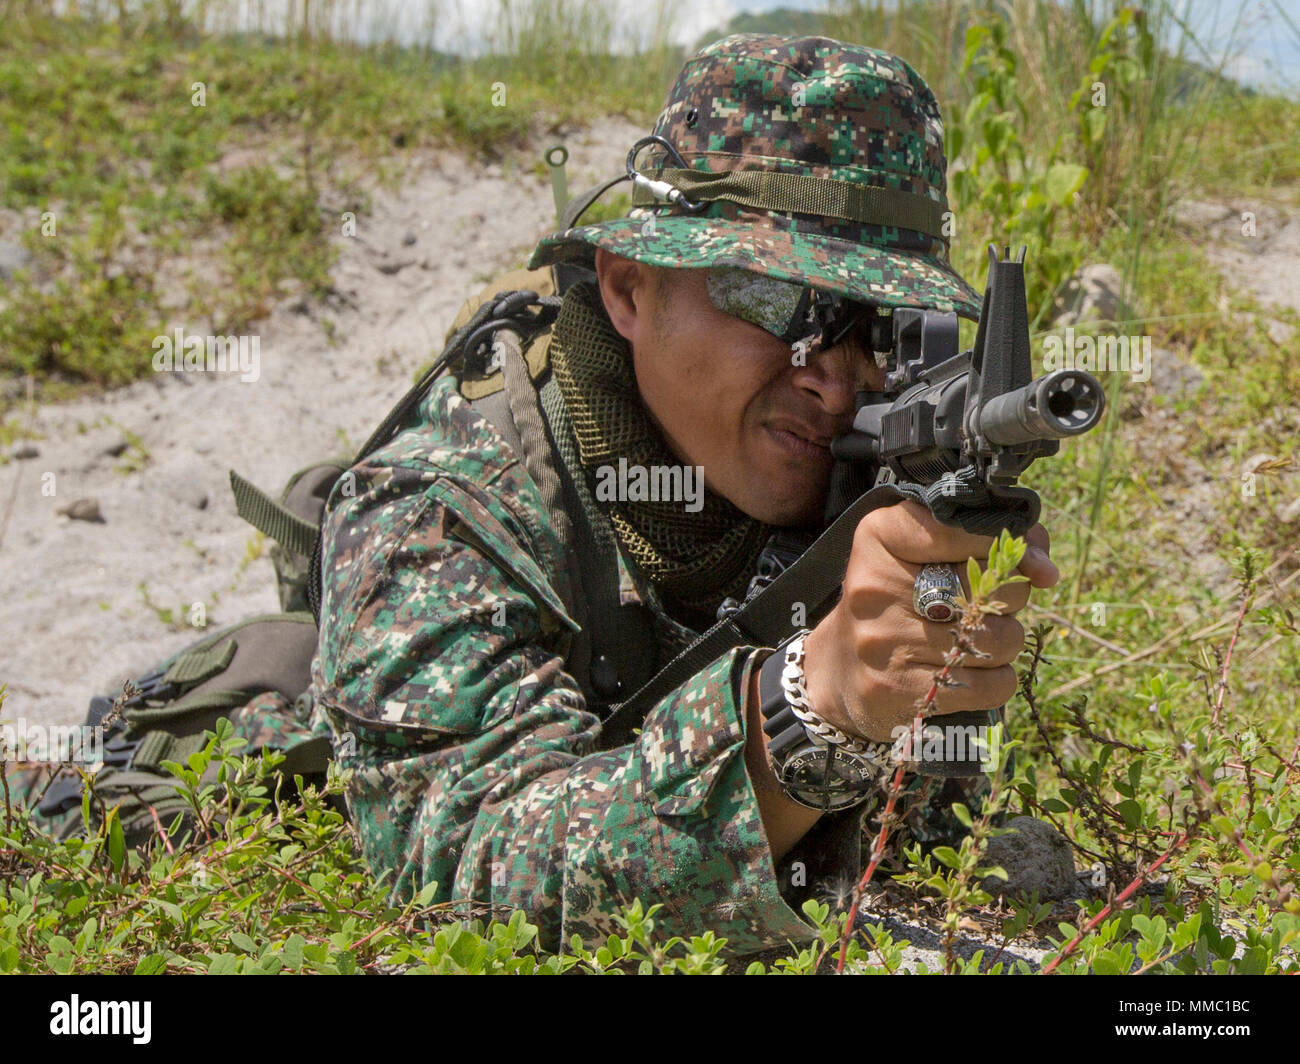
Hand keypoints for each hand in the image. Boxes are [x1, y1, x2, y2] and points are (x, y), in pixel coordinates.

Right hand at [801, 499, 1056, 742]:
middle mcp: (875, 586)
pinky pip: (992, 685)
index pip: (965, 527)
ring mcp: (883, 641)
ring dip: (1004, 642)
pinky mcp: (899, 690)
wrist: (839, 669)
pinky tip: (971, 673)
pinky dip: (997, 681)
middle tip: (984, 605)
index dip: (1002, 543)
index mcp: (878, 538)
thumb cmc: (897, 600)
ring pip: (1000, 639)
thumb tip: (1046, 572)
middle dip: (1008, 598)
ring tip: (974, 641)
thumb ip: (988, 542)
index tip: (1010, 557)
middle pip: (992, 587)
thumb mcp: (923, 553)